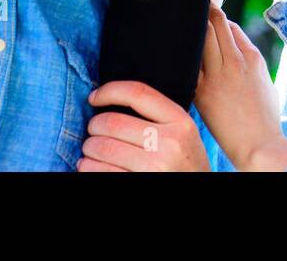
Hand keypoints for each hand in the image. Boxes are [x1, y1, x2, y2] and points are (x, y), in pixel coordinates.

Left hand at [77, 82, 209, 171]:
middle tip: (93, 131)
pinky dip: (87, 167)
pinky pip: (100, 171)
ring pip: (102, 147)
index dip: (109, 91)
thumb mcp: (184, 135)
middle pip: (113, 122)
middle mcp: (169, 143)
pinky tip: (90, 166)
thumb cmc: (185, 164)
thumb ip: (159, 117)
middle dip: (94, 125)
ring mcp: (154, 168)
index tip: (94, 97)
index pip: (137, 93)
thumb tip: (112, 99)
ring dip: (88, 148)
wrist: (199, 194)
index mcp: (180, 122)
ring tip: (91, 151)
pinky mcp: (139, 184)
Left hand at [192, 4, 286, 171]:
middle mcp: (236, 61)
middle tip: (188, 14)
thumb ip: (250, 62)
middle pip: (215, 22)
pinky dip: (183, 54)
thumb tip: (234, 50)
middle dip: (202, 15)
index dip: (217, 22)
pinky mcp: (203, 91)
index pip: (230, 26)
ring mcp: (219, 75)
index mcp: (253, 57)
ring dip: (192, 31)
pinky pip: (189, 63)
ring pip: (201, 36)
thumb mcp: (265, 80)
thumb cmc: (265, 117)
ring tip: (179, 28)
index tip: (206, 24)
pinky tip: (174, 53)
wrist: (259, 144)